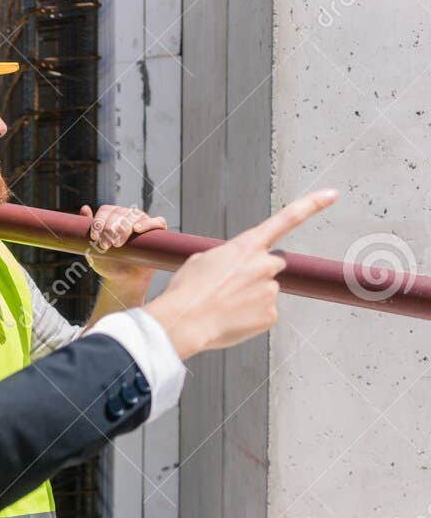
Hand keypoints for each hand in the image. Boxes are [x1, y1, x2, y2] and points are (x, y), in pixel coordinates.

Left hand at [81, 204, 165, 292]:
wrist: (124, 280)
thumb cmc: (108, 262)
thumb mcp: (92, 247)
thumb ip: (86, 229)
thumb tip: (84, 208)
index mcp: (113, 216)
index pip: (106, 210)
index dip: (99, 221)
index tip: (94, 237)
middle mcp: (128, 216)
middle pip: (119, 212)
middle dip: (110, 228)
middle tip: (105, 246)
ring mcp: (144, 222)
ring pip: (135, 216)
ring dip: (124, 229)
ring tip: (117, 245)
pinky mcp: (157, 232)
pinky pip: (158, 222)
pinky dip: (148, 223)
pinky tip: (137, 229)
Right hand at [144, 189, 337, 358]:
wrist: (184, 322)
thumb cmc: (186, 291)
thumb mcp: (201, 261)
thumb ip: (227, 258)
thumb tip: (236, 269)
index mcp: (246, 246)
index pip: (286, 219)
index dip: (312, 205)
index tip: (332, 195)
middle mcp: (265, 265)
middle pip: (272, 264)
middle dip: (257, 272)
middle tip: (231, 286)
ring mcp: (271, 291)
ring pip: (265, 292)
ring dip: (249, 297)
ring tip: (222, 306)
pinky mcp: (271, 315)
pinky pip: (263, 314)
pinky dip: (249, 318)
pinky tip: (229, 320)